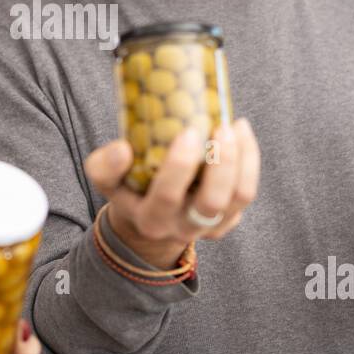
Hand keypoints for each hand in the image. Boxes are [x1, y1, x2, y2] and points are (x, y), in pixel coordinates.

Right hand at [84, 119, 259, 268]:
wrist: (148, 222)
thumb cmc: (128, 189)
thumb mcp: (105, 180)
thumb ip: (103, 166)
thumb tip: (122, 149)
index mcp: (151, 219)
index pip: (167, 197)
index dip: (180, 167)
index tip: (188, 132)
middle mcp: (183, 227)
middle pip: (212, 202)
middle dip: (223, 162)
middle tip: (221, 126)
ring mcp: (210, 226)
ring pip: (240, 196)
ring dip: (243, 158)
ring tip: (236, 125)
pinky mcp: (229, 218)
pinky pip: (246, 191)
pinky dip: (250, 160)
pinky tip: (240, 133)